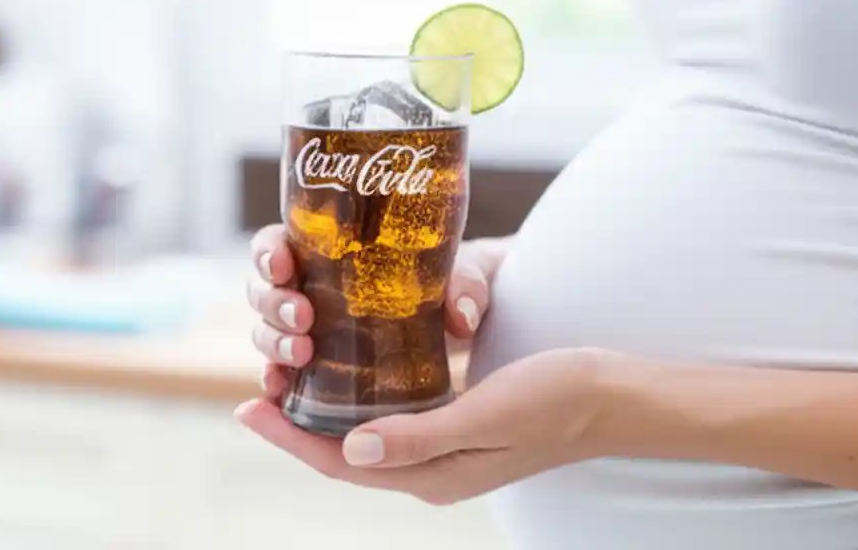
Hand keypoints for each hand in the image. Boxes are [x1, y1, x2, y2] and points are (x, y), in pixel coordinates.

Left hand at [236, 347, 622, 504]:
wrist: (610, 396)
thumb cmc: (554, 399)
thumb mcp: (486, 415)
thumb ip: (419, 436)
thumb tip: (348, 449)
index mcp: (433, 477)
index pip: (340, 465)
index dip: (289, 439)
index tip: (247, 408)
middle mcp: (430, 472)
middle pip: (341, 456)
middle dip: (294, 429)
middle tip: (251, 396)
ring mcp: (441, 453)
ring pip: (361, 440)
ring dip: (320, 418)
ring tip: (284, 386)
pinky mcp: (452, 429)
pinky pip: (388, 424)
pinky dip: (355, 406)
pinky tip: (342, 380)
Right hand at [245, 224, 507, 398]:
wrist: (461, 319)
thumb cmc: (452, 282)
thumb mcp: (464, 274)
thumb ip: (465, 287)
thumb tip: (461, 317)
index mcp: (327, 250)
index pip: (277, 244)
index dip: (268, 252)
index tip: (283, 264)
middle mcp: (308, 288)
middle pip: (264, 291)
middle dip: (274, 304)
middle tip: (303, 316)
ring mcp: (308, 330)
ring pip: (267, 332)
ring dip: (274, 343)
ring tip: (303, 353)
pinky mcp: (318, 368)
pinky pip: (281, 375)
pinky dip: (275, 382)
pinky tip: (280, 393)